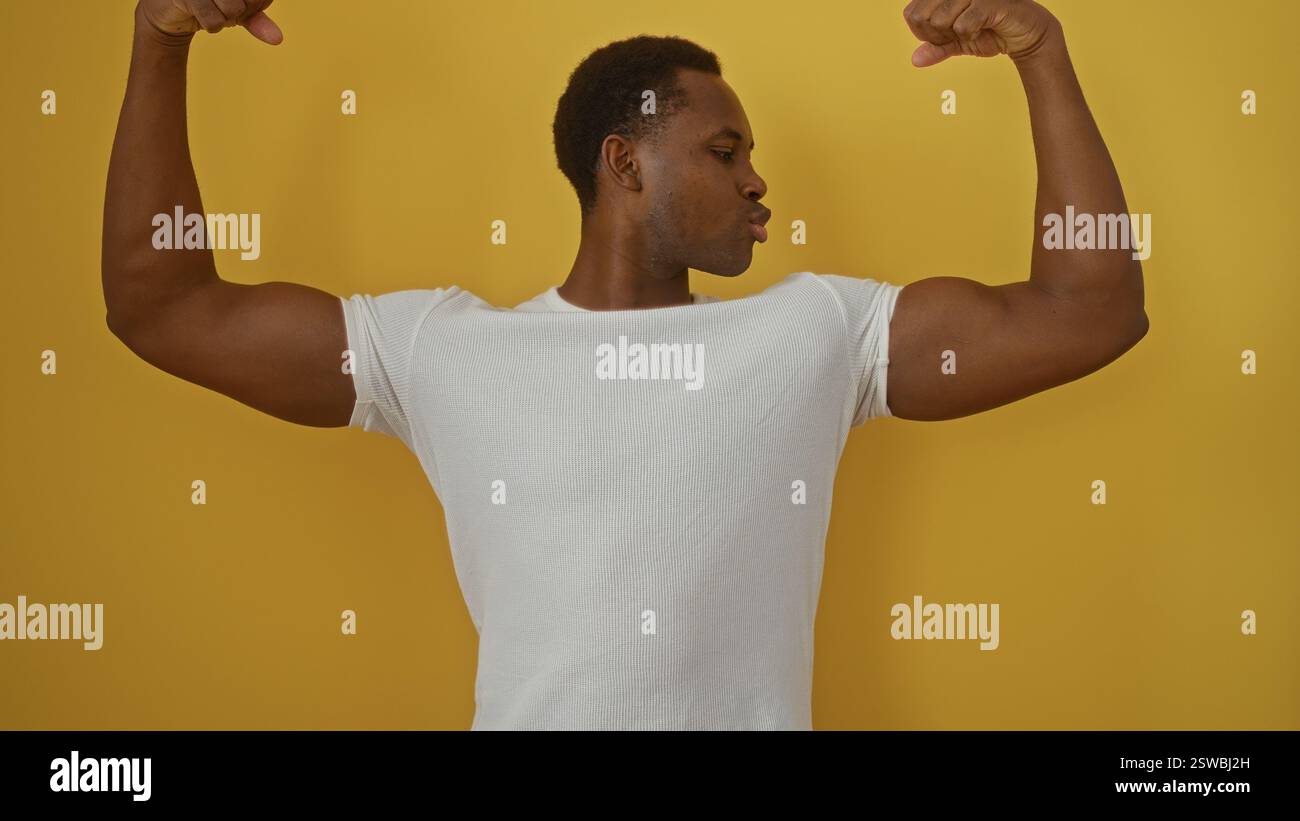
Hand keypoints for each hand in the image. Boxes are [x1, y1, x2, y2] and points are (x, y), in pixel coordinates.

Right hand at [137, 0, 282, 45]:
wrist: (170, 12)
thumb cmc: (208, 4)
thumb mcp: (237, 13)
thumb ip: (258, 21)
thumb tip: (277, 39)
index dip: (254, 6)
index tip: (239, 4)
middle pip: (250, 2)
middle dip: (239, 13)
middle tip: (221, 6)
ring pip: (234, 10)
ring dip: (224, 20)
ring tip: (210, 9)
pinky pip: (215, 20)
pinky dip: (212, 25)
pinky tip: (199, 15)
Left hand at [902, 0, 1057, 66]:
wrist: (1024, 36)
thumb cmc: (989, 32)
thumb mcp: (957, 43)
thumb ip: (936, 48)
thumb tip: (915, 60)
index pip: (911, 14)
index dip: (923, 33)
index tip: (944, 36)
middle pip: (922, 17)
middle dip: (936, 36)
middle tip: (958, 35)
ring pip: (940, 19)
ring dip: (954, 36)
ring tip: (972, 32)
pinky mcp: (988, 1)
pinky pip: (962, 25)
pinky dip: (969, 36)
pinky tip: (982, 31)